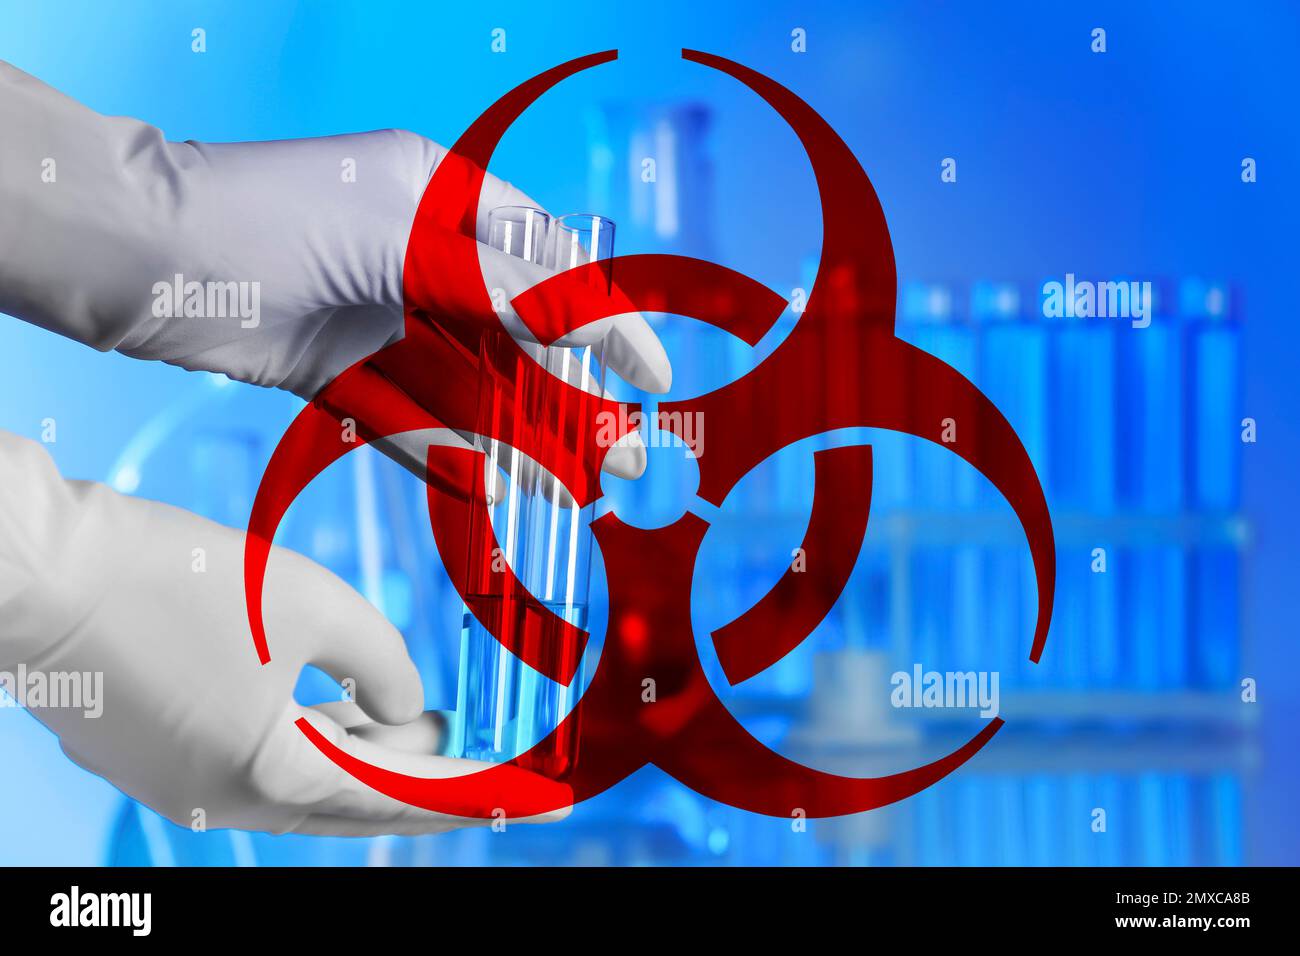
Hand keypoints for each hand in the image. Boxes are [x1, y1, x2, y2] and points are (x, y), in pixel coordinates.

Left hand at [0, 60, 670, 485]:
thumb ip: (502, 284)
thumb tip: (585, 323)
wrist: (142, 258)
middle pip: (514, 336)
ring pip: (464, 385)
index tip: (652, 376)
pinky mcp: (334, 368)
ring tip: (575, 490)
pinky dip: (449, 452)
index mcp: (439, 194)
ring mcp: (374, 314)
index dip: (606, 321)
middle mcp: (413, 254)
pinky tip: (499, 489)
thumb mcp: (404, 238)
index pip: (548, 261)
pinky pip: (407, 416)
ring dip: (518, 437)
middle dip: (570, 398)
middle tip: (626, 455)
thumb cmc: (271, 217)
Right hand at [0, 434, 568, 834]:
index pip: (395, 800)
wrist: (38, 566)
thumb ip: (382, 666)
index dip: (470, 796)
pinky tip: (341, 707)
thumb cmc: (177, 582)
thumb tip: (406, 709)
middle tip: (476, 753)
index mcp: (266, 779)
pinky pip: (253, 756)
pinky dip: (306, 738)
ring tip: (423, 724)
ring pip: (298, 778)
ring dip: (362, 753)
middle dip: (418, 778)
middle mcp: (220, 797)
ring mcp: (178, 778)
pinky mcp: (151, 746)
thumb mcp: (315, 608)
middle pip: (347, 800)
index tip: (533, 802)